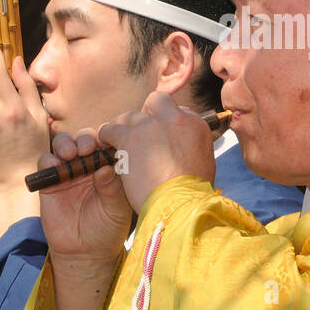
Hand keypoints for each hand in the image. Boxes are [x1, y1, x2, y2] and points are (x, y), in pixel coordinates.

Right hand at [38, 129, 133, 264]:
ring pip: (64, 145)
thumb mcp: (116, 209)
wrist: (85, 253)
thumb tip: (107, 167)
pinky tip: (56, 166)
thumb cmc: (107, 229)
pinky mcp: (49, 182)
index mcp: (108, 167)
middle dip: (85, 139)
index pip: (106, 144)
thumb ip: (113, 188)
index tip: (108, 144)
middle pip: (84, 139)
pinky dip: (49, 160)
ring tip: (70, 154)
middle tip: (87, 148)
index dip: (106, 139)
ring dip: (66, 144)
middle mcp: (88, 166)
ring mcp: (68, 172)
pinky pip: (45, 163)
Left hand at [97, 92, 215, 210]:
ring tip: (119, 143)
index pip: (176, 112)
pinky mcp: (129, 137)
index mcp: (195, 125)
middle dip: (145, 118)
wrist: (180, 206)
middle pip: (154, 104)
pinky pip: (110, 129)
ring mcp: (150, 125)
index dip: (165, 123)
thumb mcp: (204, 165)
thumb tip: (183, 151)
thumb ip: (191, 149)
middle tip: (138, 137)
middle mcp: (175, 118)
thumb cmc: (192, 195)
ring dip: (124, 128)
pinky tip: (105, 147)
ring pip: (130, 116)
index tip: (159, 136)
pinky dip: (106, 137)